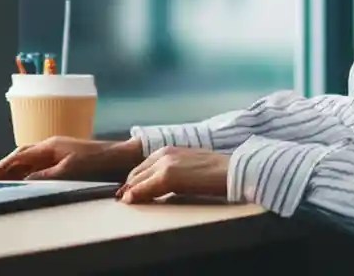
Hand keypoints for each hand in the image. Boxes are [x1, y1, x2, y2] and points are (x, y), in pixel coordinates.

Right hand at [0, 136, 143, 181]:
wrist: (119, 157)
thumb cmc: (96, 162)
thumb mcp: (69, 171)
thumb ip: (45, 175)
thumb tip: (24, 180)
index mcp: (48, 147)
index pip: (18, 157)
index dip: (2, 168)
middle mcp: (50, 146)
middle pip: (20, 155)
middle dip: (5, 167)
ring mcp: (57, 150)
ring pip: (29, 158)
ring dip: (15, 169)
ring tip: (4, 182)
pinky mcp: (64, 157)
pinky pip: (39, 163)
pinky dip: (28, 171)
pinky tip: (27, 179)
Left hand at [116, 146, 230, 202]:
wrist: (232, 170)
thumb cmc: (216, 171)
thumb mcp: (188, 167)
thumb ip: (173, 172)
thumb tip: (161, 185)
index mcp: (167, 150)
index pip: (142, 167)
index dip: (133, 181)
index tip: (127, 193)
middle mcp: (163, 154)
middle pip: (136, 173)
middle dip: (128, 187)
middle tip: (122, 200)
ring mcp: (164, 164)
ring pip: (138, 180)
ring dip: (130, 192)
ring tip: (124, 203)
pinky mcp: (168, 176)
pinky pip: (145, 187)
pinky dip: (136, 195)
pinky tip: (130, 202)